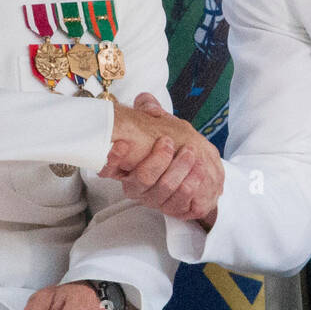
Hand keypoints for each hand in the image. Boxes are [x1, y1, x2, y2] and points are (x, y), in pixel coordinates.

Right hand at [99, 93, 223, 223]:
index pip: (111, 169)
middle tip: (169, 142)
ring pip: (165, 189)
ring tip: (191, 152)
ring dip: (179, 169)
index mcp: (128, 171)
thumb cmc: (172, 149)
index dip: (113, 160)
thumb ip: (150, 114)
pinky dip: (192, 186)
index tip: (121, 144)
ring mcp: (157, 201)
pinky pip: (182, 203)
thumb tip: (145, 99)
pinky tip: (199, 171)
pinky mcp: (176, 210)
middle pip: (144, 179)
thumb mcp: (160, 128)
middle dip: (158, 160)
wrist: (195, 174)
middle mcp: (139, 189)